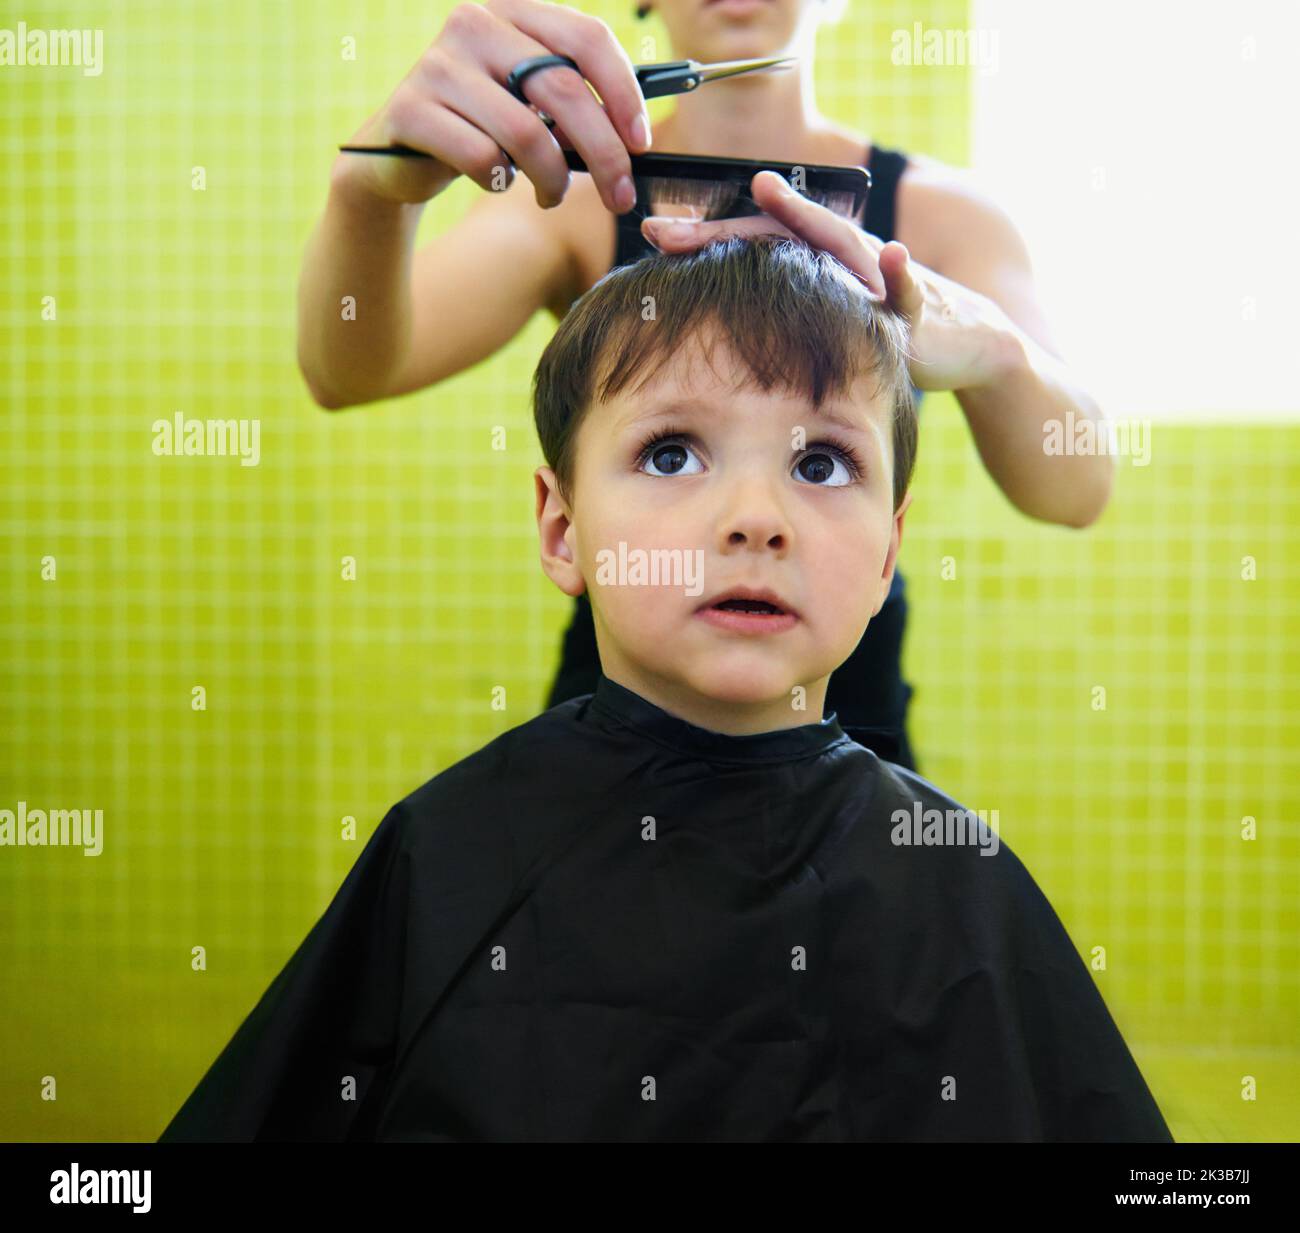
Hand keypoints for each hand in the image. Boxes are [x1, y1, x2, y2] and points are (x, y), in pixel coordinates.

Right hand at [334, 0, 651, 212]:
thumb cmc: (483, 128)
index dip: (624, 94)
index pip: (586, 38)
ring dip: (553, 178)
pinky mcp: (411, 109)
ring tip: (551, 195)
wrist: (399, 157)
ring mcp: (438, 64)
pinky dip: (502, 182)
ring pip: (526, 132)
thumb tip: (635, 137)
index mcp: (514, 10)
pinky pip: (481, 157)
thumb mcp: (530, 103)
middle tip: (619, 196)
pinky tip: (500, 183)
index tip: (641, 144)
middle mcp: (475, 24)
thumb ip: (575, 101)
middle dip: (604, 153)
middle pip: (563, 91)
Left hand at [641, 170, 1014, 393]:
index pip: (751, 245)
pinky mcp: (915, 307)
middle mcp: (841, 258)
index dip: (703, 238)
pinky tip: (892, 256)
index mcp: (814, 266)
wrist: (966, 341)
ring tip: (768, 192)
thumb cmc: (883, 334)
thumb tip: (720, 337)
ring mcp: (877, 275)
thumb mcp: (825, 329)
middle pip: (777, 235)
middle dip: (721, 229)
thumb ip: (783, 324)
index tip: (650, 234)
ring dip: (806, 215)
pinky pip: (908, 289)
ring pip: (840, 242)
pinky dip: (900, 273)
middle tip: (665, 228)